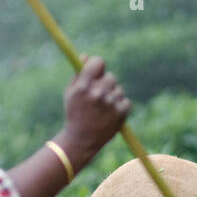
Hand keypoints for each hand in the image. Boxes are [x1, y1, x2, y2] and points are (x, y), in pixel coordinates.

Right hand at [56, 55, 129, 170]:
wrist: (81, 140)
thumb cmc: (75, 114)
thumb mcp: (71, 93)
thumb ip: (79, 74)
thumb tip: (86, 56)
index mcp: (83, 86)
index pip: (98, 62)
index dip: (98, 65)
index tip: (97, 70)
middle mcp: (97, 93)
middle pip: (110, 76)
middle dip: (105, 83)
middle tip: (99, 95)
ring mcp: (110, 103)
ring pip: (118, 89)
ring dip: (112, 96)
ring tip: (102, 109)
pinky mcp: (121, 112)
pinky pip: (125, 101)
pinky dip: (120, 107)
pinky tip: (110, 115)